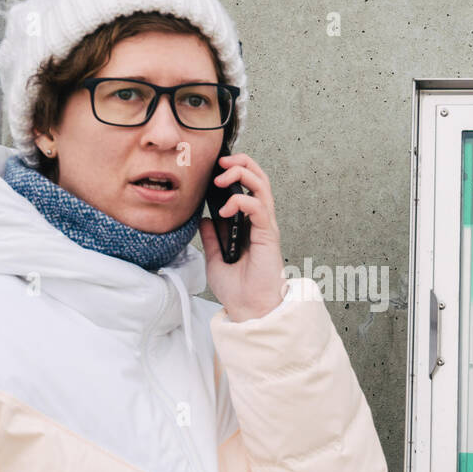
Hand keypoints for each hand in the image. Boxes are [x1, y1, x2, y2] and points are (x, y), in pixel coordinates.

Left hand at [198, 152, 285, 321]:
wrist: (248, 310)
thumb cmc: (238, 290)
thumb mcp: (215, 258)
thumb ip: (212, 237)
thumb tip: (204, 219)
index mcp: (250, 225)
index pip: (248, 186)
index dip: (235, 171)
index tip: (214, 168)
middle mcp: (260, 222)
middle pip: (259, 178)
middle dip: (241, 163)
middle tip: (221, 161)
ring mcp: (265, 227)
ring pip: (262, 186)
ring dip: (242, 174)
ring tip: (221, 177)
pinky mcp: (268, 236)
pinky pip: (258, 207)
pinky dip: (241, 200)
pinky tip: (225, 209)